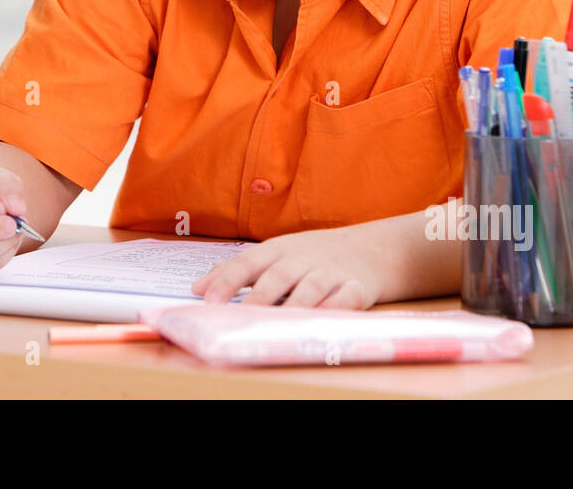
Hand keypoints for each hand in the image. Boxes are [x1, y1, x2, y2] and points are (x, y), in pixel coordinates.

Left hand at [190, 225, 387, 309]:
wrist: (374, 248)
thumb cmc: (314, 255)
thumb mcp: (277, 254)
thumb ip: (238, 270)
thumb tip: (198, 288)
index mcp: (280, 249)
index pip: (248, 262)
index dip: (228, 279)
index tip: (207, 299)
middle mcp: (304, 258)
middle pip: (279, 276)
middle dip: (259, 297)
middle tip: (240, 317)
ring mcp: (332, 272)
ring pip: (311, 288)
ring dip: (294, 305)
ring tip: (276, 324)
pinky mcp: (358, 287)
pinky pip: (346, 299)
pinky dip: (335, 309)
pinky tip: (321, 320)